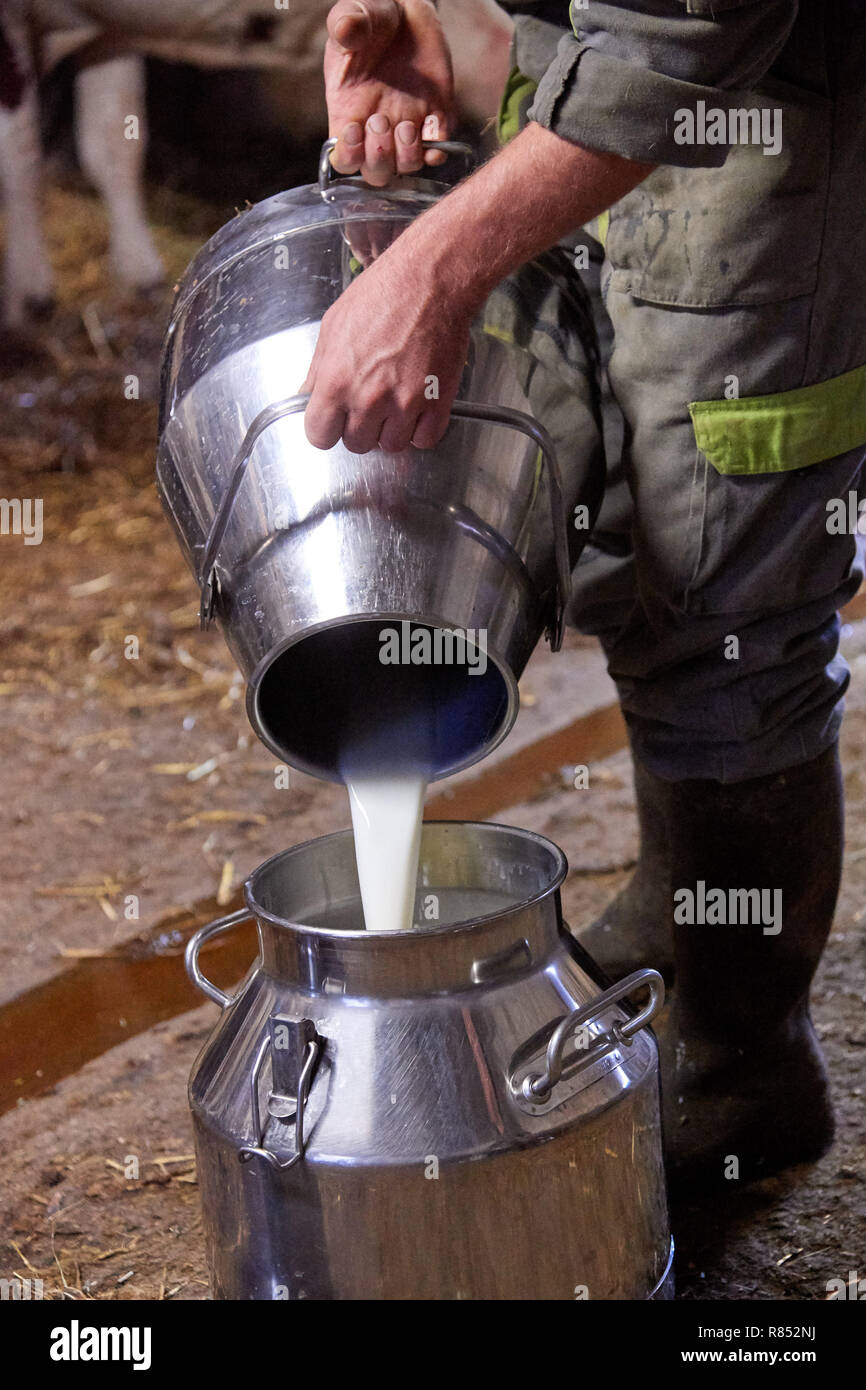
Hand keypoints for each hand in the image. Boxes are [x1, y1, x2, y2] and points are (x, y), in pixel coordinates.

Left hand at [301, 244, 472, 452]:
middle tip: (369, 404)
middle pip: (356, 444)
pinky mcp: (437, 403)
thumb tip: (309, 395)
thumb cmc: (383, 294)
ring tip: (396, 401)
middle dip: (360, 428)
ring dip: (392, 430)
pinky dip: (421, 429)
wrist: (430, 280)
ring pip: (391, 446)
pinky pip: (425, 440)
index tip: (334, 422)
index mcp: (336, 381)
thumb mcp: (333, 326)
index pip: (319, 436)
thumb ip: (319, 369)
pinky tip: (418, 406)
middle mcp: (369, 399)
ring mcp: (405, 404)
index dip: (326, 430)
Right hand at [325, 0, 456, 185]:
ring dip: (407, 155)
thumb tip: (345, 30)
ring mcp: (408, 126)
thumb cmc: (372, 17)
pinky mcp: (437, 117)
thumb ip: (346, 24)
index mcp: (349, 114)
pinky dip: (438, 147)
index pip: (344, 161)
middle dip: (379, 157)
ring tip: (407, 124)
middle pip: (376, 174)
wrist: (407, 9)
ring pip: (406, 168)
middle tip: (382, 121)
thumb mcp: (354, 15)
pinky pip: (438, 149)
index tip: (354, 129)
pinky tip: (432, 120)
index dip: (349, 157)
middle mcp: (377, 128)